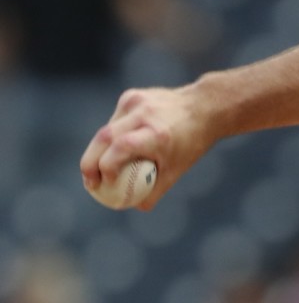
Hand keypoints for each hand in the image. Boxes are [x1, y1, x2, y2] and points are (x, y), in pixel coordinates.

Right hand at [80, 86, 213, 209]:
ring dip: (99, 150)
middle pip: (104, 137)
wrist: (204, 108)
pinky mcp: (132, 95)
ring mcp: (137, 101)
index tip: (104, 184)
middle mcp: (145, 114)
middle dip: (89, 162)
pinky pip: (114, 120)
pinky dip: (111, 135)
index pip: (121, 148)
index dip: (106, 167)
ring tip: (100, 169)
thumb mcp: (178, 169)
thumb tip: (133, 206)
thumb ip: (155, 190)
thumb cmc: (191, 143)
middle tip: (89, 181)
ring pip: (106, 129)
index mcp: (157, 133)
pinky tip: (118, 145)